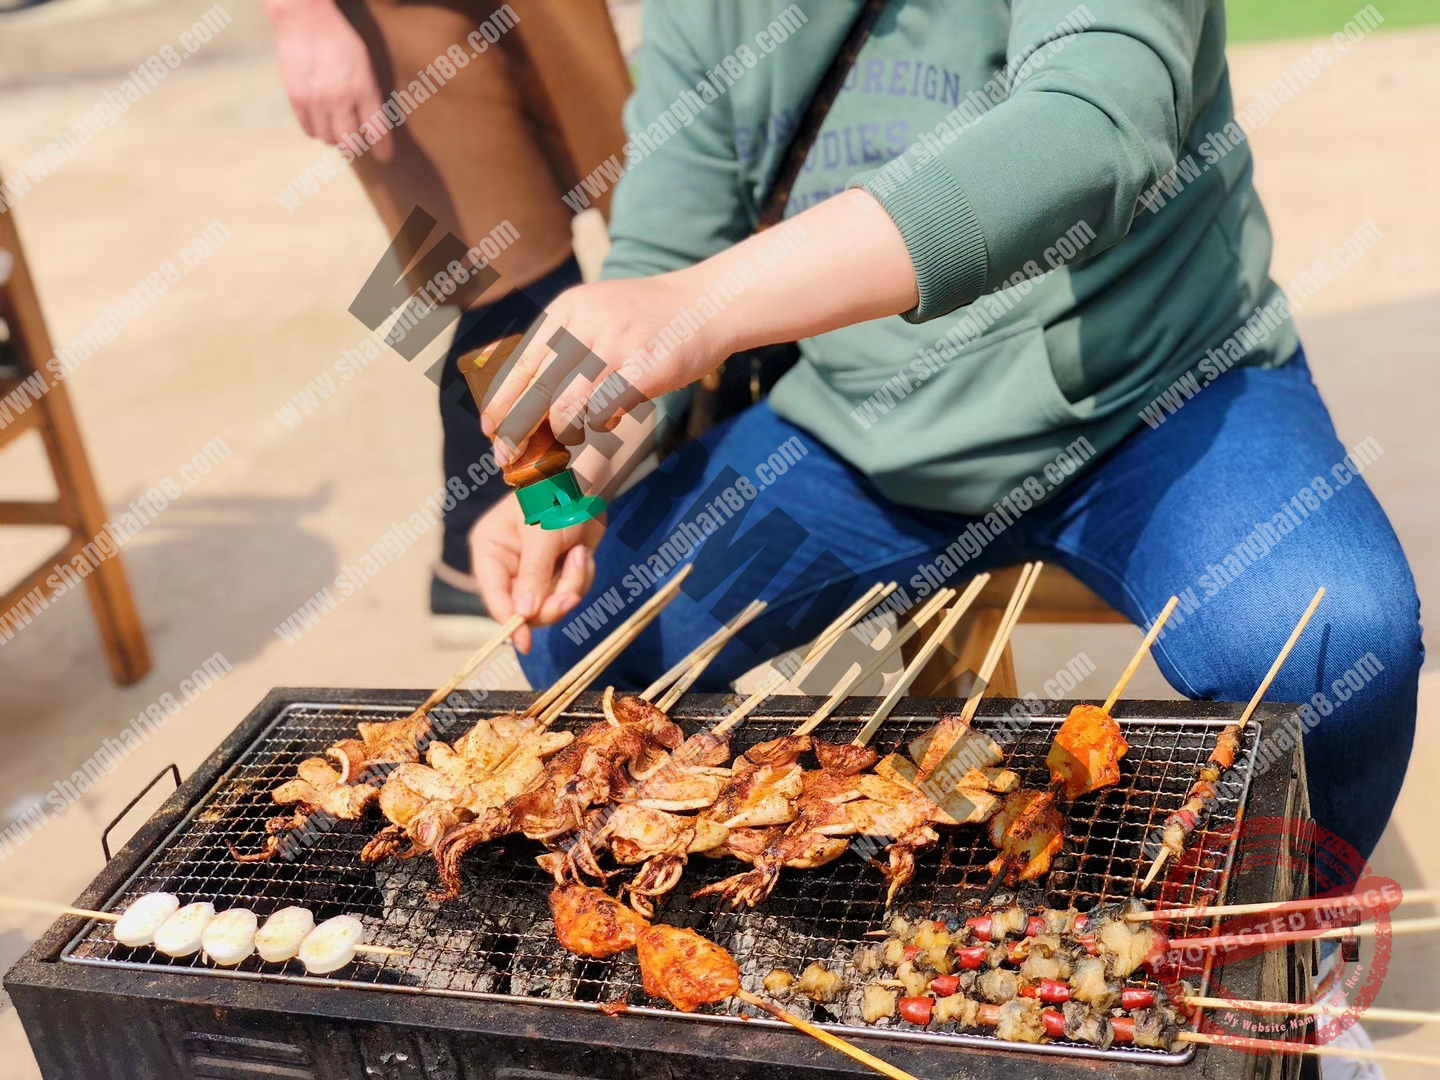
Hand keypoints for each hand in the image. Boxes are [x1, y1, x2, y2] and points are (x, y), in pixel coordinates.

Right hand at [266, 0, 393, 161]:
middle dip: (355, 145)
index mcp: (363, 89)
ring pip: (328, 139)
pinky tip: (321, 121)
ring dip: (335, 138)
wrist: (305, 20)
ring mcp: (316, 101)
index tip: (385, 156)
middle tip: (356, 141)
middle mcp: (340, 99)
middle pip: (350, 143)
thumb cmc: (340, 41)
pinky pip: (309, 130)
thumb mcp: (365, 66)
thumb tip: (369, 125)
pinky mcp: (296, 99)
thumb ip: (368, 96)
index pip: (377, 131)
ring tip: (337, 128)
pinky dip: (317, 130)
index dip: (383, 148)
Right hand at [468, 495, 604, 653]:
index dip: (509, 621)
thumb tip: (524, 614)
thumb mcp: (542, 535)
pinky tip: (582, 554)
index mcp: (491, 550)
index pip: (494, 594)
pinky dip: (581, 577)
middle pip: (525, 608)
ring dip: (572, 585)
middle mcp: (509, 566)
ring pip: (552, 604)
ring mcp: (534, 573)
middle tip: (571, 597)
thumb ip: (533, 574)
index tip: (523, 642)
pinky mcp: (557, 574)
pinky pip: (571, 593)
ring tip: (578, 555)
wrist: (589, 485)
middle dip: (552, 603)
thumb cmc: (557, 498)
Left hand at [478, 190, 917, 466]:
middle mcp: (584, 325)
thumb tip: (530, 398)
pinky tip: (605, 425)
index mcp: (566, 310)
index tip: (489, 429)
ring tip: (561, 447)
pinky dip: (594, 429)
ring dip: (557, 437)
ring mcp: (614, 347)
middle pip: (533, 390)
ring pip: (563, 408)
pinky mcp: (642, 370)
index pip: (519, 362)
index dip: (501, 401)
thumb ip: (567, 348)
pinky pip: (601, 414)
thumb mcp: (600, 317)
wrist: (707, 304)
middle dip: (516, 431)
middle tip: (507, 458)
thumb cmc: (650, 320)